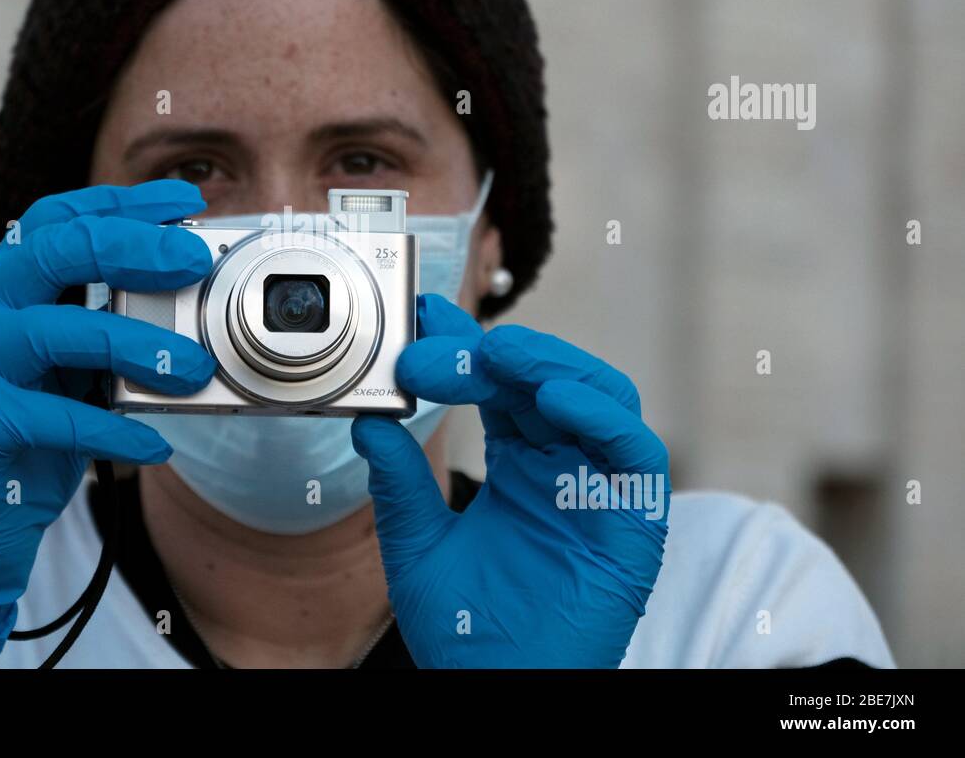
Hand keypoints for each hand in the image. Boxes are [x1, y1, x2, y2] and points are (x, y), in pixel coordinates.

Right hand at [0, 180, 216, 665]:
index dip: (119, 205)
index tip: (184, 202)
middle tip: (189, 261)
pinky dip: (115, 431)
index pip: (53, 223)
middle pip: (48, 250)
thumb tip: (186, 312)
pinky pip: (55, 418)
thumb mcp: (66, 382)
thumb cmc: (19, 452)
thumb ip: (102, 341)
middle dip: (129, 246)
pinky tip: (153, 446)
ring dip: (136, 344)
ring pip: (55, 330)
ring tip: (191, 368)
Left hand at [351, 294, 669, 667]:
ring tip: (498, 355)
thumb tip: (369, 420)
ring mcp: (600, 489)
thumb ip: (399, 484)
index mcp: (518, 463)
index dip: (465, 344)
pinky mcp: (635, 521)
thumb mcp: (417, 545)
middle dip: (494, 352)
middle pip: (546, 378)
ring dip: (550, 365)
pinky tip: (553, 402)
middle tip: (439, 347)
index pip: (498, 385)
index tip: (422, 313)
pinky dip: (601, 417)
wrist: (495, 691)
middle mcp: (562, 466)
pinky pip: (634, 452)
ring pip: (600, 395)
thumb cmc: (466, 630)